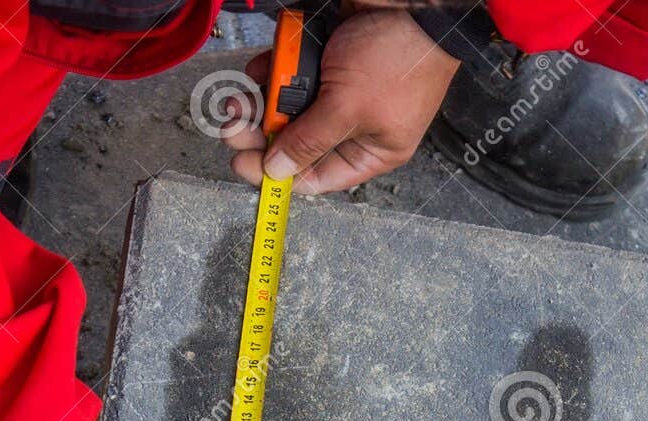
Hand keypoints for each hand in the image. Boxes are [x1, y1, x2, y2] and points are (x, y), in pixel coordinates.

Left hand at [222, 8, 458, 195]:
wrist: (415, 2)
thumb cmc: (400, 55)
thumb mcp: (349, 108)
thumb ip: (309, 141)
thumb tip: (276, 172)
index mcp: (370, 150)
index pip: (315, 177)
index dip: (277, 174)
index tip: (243, 163)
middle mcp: (353, 124)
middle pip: (296, 143)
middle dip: (261, 135)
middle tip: (232, 127)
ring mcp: (339, 90)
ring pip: (287, 107)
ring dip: (259, 103)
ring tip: (237, 98)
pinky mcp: (327, 60)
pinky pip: (290, 72)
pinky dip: (272, 69)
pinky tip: (258, 69)